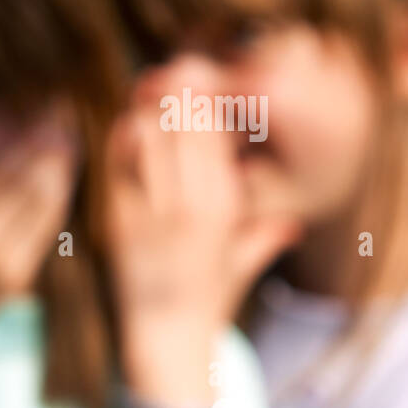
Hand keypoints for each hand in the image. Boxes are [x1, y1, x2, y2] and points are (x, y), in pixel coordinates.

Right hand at [0, 122, 77, 347]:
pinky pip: (43, 233)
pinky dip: (55, 202)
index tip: (45, 116)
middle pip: (31, 188)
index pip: (1, 175)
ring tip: (69, 143)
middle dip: (52, 152)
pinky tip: (60, 180)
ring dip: (61, 174)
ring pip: (45, 210)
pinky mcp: (17, 280)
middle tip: (66, 121)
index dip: (28, 144)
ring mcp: (4, 266)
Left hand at [105, 61, 300, 358]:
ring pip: (147, 136)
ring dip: (147, 108)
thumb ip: (266, 234)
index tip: (203, 77)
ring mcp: (149, 211)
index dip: (209, 97)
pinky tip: (124, 125)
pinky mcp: (116, 219)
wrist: (164, 336)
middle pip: (183, 123)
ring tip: (147, 91)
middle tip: (171, 71)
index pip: (218, 133)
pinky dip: (120, 138)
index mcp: (225, 207)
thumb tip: (291, 221)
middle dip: (177, 90)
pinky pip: (116, 164)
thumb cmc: (208, 297)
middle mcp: (190, 205)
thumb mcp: (244, 262)